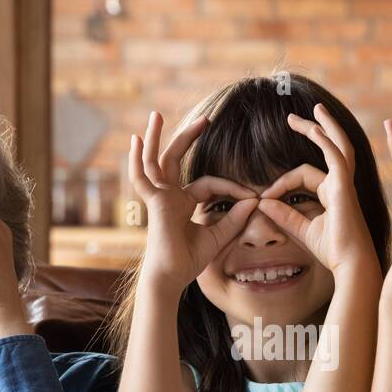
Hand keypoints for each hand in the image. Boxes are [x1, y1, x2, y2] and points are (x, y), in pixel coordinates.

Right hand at [129, 112, 258, 295]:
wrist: (172, 277)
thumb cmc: (190, 261)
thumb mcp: (219, 236)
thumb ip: (236, 217)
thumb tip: (255, 200)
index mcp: (182, 203)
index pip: (208, 184)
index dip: (232, 188)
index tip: (253, 195)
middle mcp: (168, 196)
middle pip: (176, 159)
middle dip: (189, 137)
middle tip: (206, 119)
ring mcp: (159, 197)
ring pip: (156, 160)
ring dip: (157, 137)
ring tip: (156, 114)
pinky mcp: (154, 202)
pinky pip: (143, 177)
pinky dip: (137, 160)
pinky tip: (137, 140)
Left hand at [255, 104, 376, 274]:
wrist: (351, 266)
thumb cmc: (333, 252)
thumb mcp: (303, 231)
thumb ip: (284, 216)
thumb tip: (262, 204)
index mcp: (334, 193)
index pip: (305, 175)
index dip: (282, 183)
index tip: (264, 197)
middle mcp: (341, 185)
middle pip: (330, 147)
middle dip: (314, 129)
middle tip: (293, 117)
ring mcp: (345, 184)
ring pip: (337, 145)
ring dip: (324, 126)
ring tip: (312, 109)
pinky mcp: (345, 188)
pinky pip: (336, 157)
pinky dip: (325, 142)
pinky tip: (313, 129)